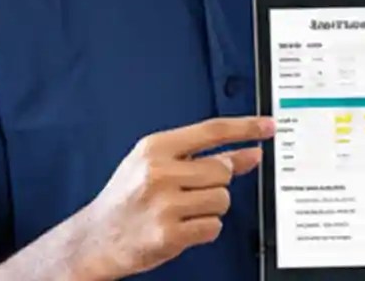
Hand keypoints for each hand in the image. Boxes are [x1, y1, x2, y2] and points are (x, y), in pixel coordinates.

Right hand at [78, 116, 275, 278]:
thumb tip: (250, 152)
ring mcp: (163, 204)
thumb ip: (205, 157)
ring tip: (182, 210)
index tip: (268, 126)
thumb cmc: (128, 198)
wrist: (96, 238)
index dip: (246, 128)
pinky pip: (213, 227)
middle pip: (223, 170)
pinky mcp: (169, 235)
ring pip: (222, 200)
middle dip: (216, 183)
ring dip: (210, 208)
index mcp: (155, 148)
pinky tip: (181, 227)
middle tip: (190, 192)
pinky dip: (204, 230)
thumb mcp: (158, 165)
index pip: (212, 130)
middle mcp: (158, 172)